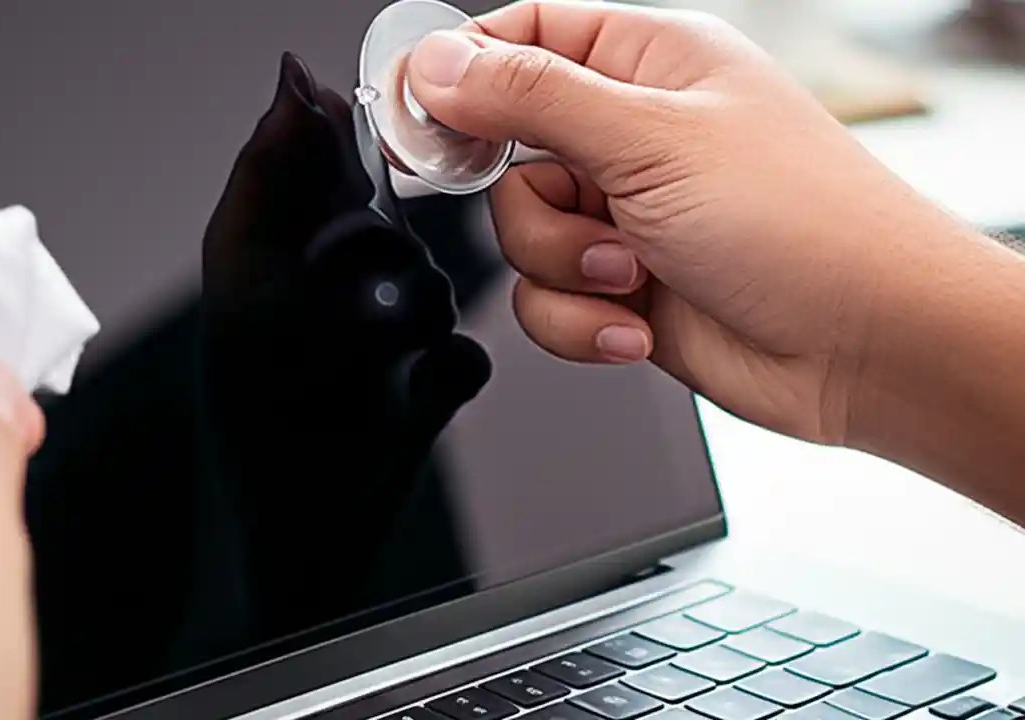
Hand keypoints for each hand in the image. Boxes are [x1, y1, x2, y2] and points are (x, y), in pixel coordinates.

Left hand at [200, 53, 489, 627]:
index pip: (328, 172)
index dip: (352, 154)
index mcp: (282, 259)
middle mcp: (333, 297)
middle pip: (395, 231)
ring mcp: (382, 349)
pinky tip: (410, 400)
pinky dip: (442, 379)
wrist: (286, 544)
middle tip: (345, 306)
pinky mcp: (422, 399)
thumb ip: (265, 180)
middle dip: (379, 260)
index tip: (364, 155)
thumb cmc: (247, 425)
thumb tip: (291, 80)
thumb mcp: (241, 289)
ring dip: (411, 322)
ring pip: (436, 290)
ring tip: (371, 363)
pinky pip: (465, 361)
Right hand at [404, 0, 970, 444]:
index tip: (421, 119)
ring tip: (633, 276)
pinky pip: (549, 303)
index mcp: (649, 65)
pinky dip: (583, 321)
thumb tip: (439, 65)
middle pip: (508, 154)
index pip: (523, 37)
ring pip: (521, 238)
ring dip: (566, 271)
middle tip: (588, 214)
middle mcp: (634, 137)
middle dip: (538, 206)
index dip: (463, 74)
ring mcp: (628, 217)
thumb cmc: (803, 226)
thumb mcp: (650, 141)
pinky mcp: (624, 289)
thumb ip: (531, 98)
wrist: (869, 348)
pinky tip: (640, 323)